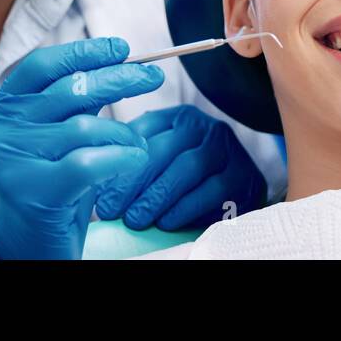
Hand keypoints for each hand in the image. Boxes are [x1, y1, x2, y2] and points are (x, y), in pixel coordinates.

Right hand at [0, 37, 164, 258]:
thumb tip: (119, 65)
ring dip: (123, 133)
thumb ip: (74, 104)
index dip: (84, 52)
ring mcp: (13, 160)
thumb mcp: (53, 137)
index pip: (43, 65)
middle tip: (152, 77)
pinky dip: (121, 157)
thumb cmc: (44, 187)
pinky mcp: (34, 191)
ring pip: (86, 126)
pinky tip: (133, 160)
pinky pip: (91, 161)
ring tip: (136, 145)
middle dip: (120, 78)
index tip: (121, 48)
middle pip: (71, 88)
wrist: (19, 249)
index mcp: (1, 109)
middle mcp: (0, 130)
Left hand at [94, 105, 267, 229]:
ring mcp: (228, 150)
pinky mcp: (244, 177)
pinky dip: (185, 208)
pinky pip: (211, 190)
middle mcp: (205, 128)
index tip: (97, 185)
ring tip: (134, 219)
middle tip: (111, 209)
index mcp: (179, 119)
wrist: (239, 196)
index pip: (144, 129)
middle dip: (133, 181)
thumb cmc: (190, 183)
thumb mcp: (163, 163)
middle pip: (164, 148)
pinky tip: (166, 222)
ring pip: (188, 168)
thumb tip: (96, 184)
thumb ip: (136, 162)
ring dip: (157, 196)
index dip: (118, 157)